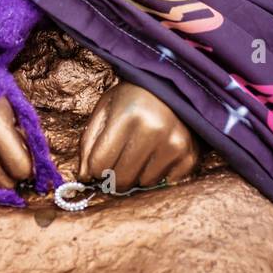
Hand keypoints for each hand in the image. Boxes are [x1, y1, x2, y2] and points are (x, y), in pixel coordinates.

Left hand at [78, 81, 197, 192]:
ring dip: (138, 174)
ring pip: (143, 184)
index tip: (101, 158)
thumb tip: (83, 177)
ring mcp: (174, 144)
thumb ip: (89, 142)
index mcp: (128, 116)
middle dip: (114, 175)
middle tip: (119, 159)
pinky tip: (158, 154)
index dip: (95, 166)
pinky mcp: (189, 156)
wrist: (173, 87)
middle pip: (121, 179)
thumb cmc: (133, 98)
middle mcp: (153, 130)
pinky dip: (158, 174)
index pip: (99, 165)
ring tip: (141, 151)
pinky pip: (165, 183)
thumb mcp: (106, 108)